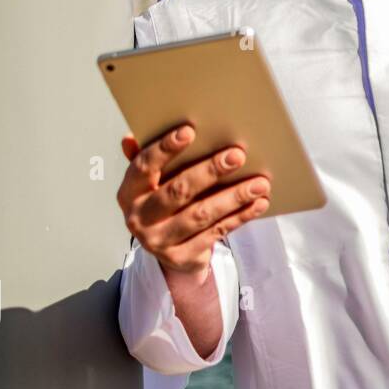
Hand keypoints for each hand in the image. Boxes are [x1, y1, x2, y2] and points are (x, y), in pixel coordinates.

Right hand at [117, 122, 271, 283]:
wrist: (172, 254)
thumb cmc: (166, 206)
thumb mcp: (154, 184)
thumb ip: (148, 160)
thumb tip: (131, 136)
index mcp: (129, 193)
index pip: (143, 167)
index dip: (165, 149)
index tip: (189, 131)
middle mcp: (139, 218)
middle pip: (178, 191)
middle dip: (210, 171)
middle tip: (237, 155)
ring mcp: (159, 241)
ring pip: (202, 214)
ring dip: (234, 196)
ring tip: (259, 182)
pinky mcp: (182, 257)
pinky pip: (217, 232)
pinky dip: (241, 216)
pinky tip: (258, 203)